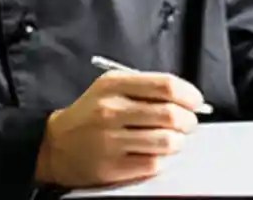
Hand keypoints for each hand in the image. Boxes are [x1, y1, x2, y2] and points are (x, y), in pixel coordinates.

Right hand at [35, 71, 202, 187]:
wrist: (58, 145)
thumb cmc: (90, 115)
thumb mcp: (110, 88)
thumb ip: (145, 88)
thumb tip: (187, 99)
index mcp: (113, 85)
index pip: (165, 86)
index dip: (189, 95)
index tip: (195, 102)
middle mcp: (111, 110)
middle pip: (171, 115)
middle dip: (188, 121)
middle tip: (187, 123)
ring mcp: (112, 140)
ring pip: (168, 141)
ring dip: (177, 142)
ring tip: (170, 139)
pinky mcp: (114, 166)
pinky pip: (154, 163)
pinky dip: (161, 159)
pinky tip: (152, 152)